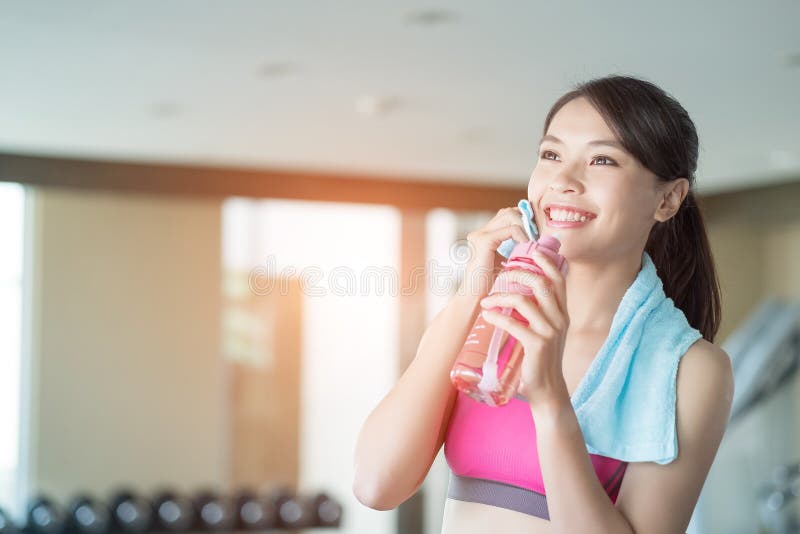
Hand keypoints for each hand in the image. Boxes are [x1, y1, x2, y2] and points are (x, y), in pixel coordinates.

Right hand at [461, 206, 531, 298]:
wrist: (476, 298)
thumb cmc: (492, 286)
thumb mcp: (506, 263)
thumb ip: (515, 249)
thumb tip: (538, 242)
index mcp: (484, 236)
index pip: (507, 216)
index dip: (523, 221)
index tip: (536, 235)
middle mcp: (480, 232)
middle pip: (508, 212)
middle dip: (526, 221)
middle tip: (537, 236)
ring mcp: (480, 235)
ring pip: (510, 215)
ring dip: (526, 227)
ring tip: (532, 242)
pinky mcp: (484, 241)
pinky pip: (511, 229)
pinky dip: (522, 236)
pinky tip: (526, 247)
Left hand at [478, 248, 569, 407]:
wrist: (547, 391)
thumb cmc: (540, 359)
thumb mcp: (546, 331)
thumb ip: (538, 313)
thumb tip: (518, 292)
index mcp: (563, 313)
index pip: (559, 278)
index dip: (545, 261)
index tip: (529, 251)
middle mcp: (560, 319)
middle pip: (542, 283)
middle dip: (518, 273)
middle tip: (501, 274)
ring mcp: (550, 332)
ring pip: (524, 301)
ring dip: (500, 297)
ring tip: (486, 301)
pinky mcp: (537, 345)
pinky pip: (514, 324)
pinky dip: (497, 317)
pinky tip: (487, 315)